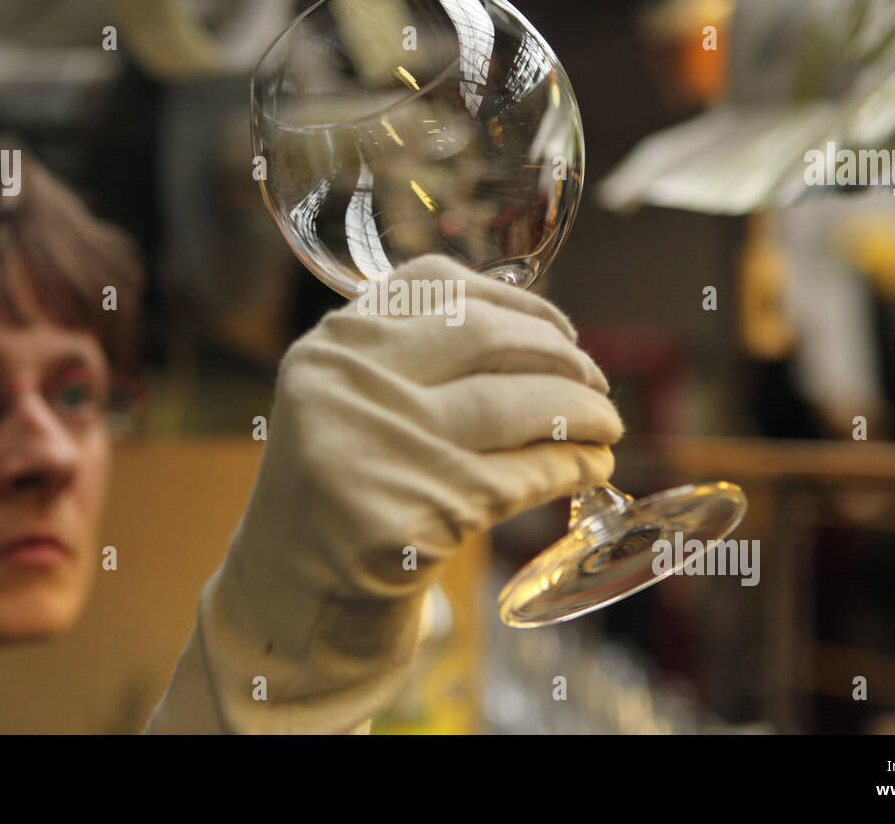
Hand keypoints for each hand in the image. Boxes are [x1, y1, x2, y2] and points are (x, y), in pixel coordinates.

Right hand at [145, 254, 622, 733]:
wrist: (288, 608)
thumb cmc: (337, 503)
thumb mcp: (346, 409)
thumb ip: (410, 362)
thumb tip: (538, 335)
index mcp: (331, 347)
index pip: (439, 286)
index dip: (519, 303)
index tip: (562, 330)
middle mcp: (349, 383)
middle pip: (486, 336)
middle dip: (562, 357)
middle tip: (596, 383)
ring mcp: (382, 447)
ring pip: (515, 404)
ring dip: (583, 412)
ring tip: (607, 426)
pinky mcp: (420, 513)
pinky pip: (525, 474)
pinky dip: (572, 467)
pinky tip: (590, 469)